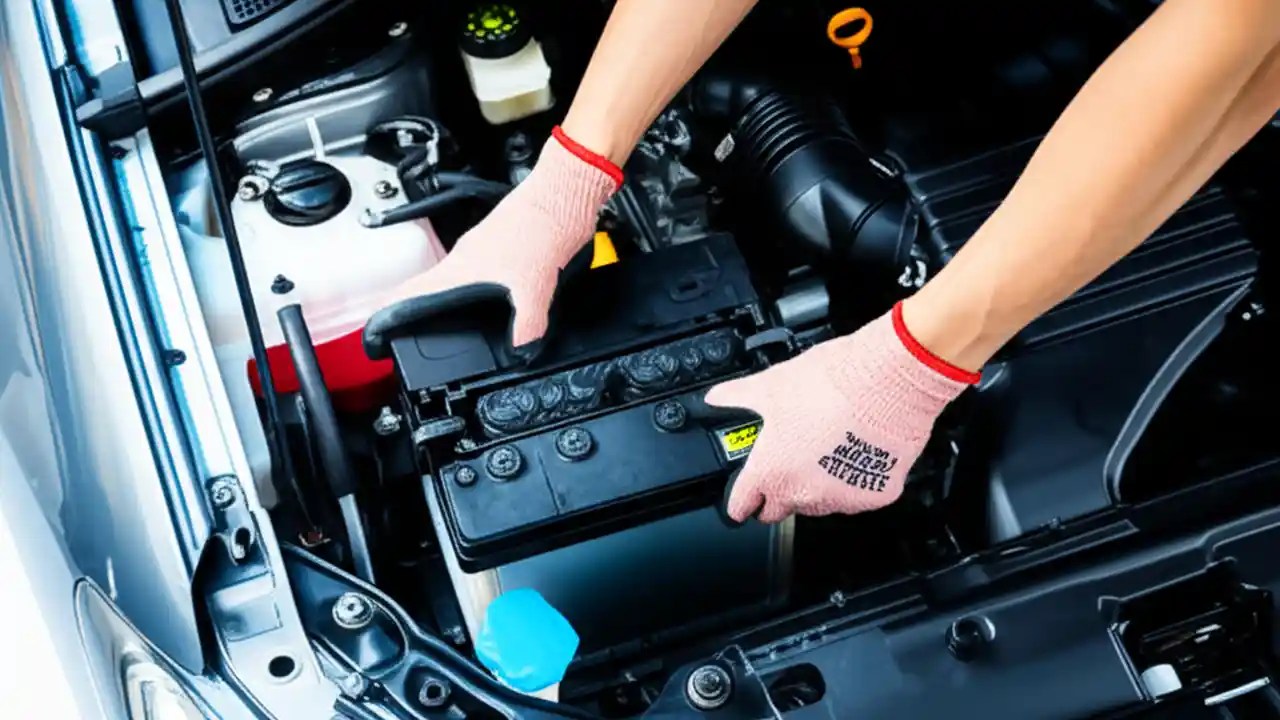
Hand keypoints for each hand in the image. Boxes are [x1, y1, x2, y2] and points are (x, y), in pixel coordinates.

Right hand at [378, 128, 620, 347]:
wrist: (564, 195)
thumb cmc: (542, 227)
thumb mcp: (535, 289)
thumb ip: (528, 328)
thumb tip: (523, 353)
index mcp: (459, 269)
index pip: (406, 294)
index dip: (384, 317)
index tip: (371, 335)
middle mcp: (464, 258)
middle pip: (426, 289)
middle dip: (413, 314)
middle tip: (408, 337)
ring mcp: (481, 251)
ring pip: (453, 283)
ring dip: (447, 303)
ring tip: (448, 326)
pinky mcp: (500, 248)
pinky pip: (479, 277)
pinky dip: (477, 293)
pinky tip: (496, 303)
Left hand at [705, 303, 979, 523]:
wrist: (887, 378)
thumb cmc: (831, 381)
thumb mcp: (772, 385)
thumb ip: (738, 396)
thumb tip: (717, 397)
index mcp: (771, 472)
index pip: (742, 507)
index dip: (739, 500)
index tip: (743, 498)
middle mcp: (803, 493)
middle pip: (780, 509)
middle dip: (778, 493)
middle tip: (788, 461)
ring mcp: (840, 498)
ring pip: (819, 504)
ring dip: (817, 485)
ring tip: (826, 446)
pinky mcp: (875, 496)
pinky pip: (858, 496)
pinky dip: (855, 479)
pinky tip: (855, 449)